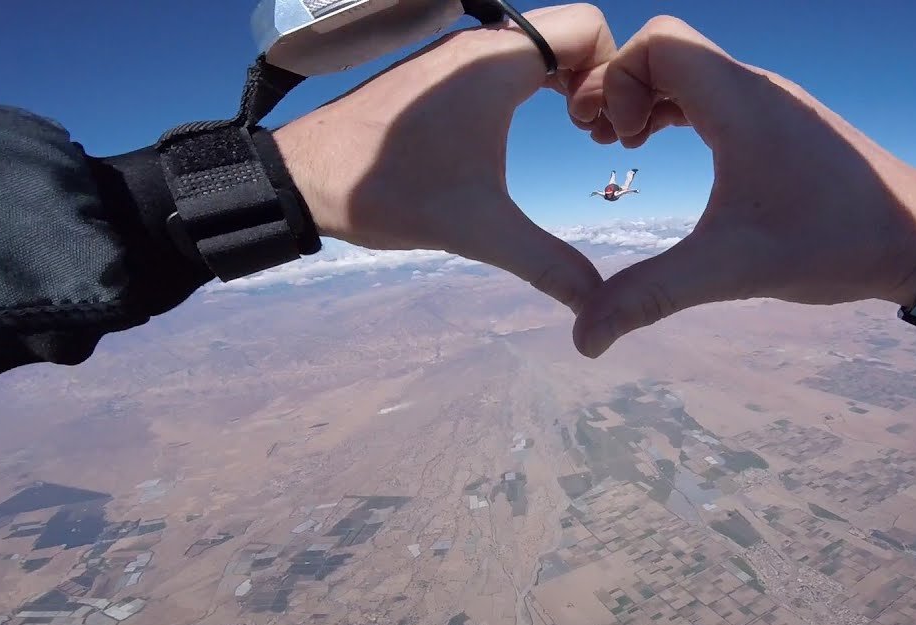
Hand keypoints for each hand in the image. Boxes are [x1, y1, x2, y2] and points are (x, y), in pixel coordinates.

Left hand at [272, 4, 617, 312]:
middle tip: (590, 131)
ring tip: (569, 129)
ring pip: (540, 40)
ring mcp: (456, 54)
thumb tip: (595, 305)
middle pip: (571, 30)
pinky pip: (509, 53)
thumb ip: (547, 263)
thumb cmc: (384, 192)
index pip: (589, 26)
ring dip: (566, 77)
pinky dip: (534, 78)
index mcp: (495, 64)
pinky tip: (524, 125)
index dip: (612, 73)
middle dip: (597, 76)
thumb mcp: (478, 231)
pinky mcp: (440, 70)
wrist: (303, 176)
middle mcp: (478, 45)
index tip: (597, 129)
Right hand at [565, 17, 915, 356]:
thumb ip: (651, 296)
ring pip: (691, 69)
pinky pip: (714, 93)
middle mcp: (755, 89)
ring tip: (627, 146)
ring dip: (649, 98)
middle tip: (604, 142)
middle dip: (621, 88)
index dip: (616, 80)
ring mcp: (771, 103)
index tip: (613, 139)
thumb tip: (584, 339)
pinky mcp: (782, 123)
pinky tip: (668, 149)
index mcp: (740, 103)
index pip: (657, 42)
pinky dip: (679, 109)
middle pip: (666, 50)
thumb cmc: (835, 242)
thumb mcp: (732, 270)